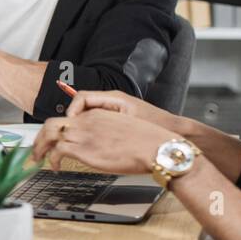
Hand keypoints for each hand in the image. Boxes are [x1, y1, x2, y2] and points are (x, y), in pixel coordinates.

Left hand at [34, 108, 179, 174]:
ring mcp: (83, 134)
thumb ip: (108, 133)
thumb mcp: (124, 130)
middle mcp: (87, 121)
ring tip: (37, 159)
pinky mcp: (83, 149)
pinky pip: (58, 151)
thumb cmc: (147, 142)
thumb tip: (102, 145)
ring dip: (40, 148)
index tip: (54, 138)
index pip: (69, 117)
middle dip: (40, 137)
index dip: (58, 128)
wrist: (155, 147)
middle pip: (52, 124)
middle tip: (36, 148)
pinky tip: (54, 166)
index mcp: (98, 113)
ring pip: (50, 136)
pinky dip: (52, 159)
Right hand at [64, 88, 183, 131]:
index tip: (70, 124)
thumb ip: (102, 120)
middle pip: (82, 106)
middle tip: (69, 135)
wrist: (171, 135)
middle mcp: (112, 102)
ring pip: (89, 116)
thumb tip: (80, 121)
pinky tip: (92, 142)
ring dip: (82, 126)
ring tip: (79, 139)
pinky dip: (92, 131)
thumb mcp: (128, 122)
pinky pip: (97, 123)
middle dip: (74, 120)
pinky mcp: (117, 121)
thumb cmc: (156, 126)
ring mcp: (114, 111)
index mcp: (114, 98)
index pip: (82, 97)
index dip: (72, 111)